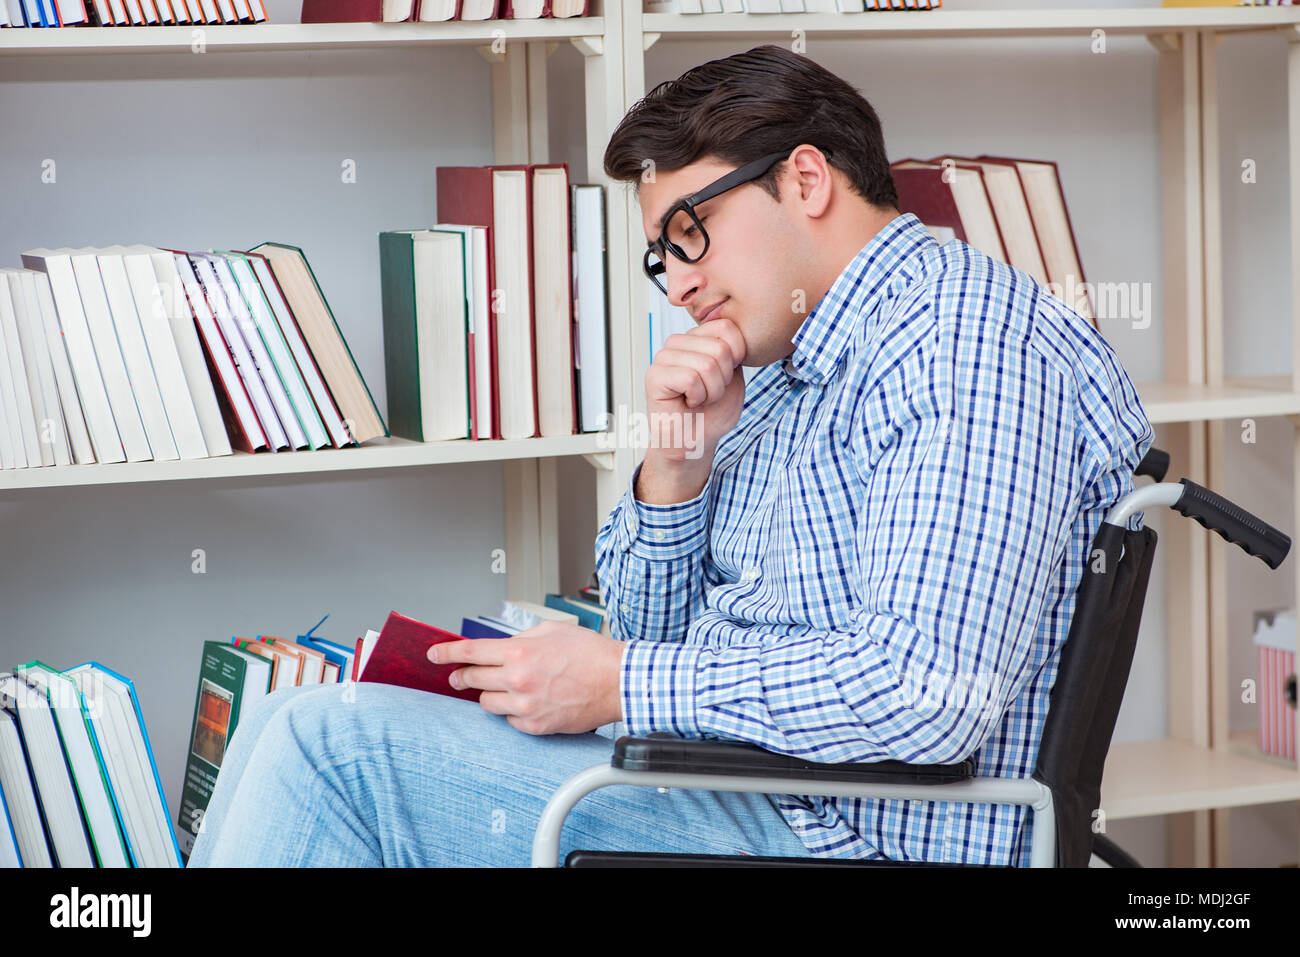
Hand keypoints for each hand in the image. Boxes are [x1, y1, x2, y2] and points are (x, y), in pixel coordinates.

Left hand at [429, 622, 624, 734]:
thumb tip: (500, 648)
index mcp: (518, 652)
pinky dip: (513, 711)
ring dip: (491, 693)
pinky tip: (529, 701)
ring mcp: (525, 706)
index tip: (434, 655)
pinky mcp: (536, 725)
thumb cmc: (590, 653)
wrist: (616, 681)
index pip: (469, 652)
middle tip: (460, 676)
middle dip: (462, 676)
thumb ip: (520, 639)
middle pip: (472, 679)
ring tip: (508, 687)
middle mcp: (517, 680)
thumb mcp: (551, 630)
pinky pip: (510, 720)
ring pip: (487, 703)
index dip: (446, 653)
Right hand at [645, 317, 746, 464]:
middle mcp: (678, 343)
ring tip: (698, 399)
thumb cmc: (712, 413)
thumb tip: (729, 332)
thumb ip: (734, 351)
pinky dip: (697, 397)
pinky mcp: (654, 376)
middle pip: (720, 348)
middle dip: (723, 379)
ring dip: (711, 391)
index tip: (724, 378)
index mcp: (696, 339)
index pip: (727, 328)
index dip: (736, 357)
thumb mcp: (734, 376)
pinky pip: (690, 378)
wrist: (695, 442)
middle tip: (708, 393)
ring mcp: (663, 357)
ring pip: (707, 364)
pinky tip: (687, 403)